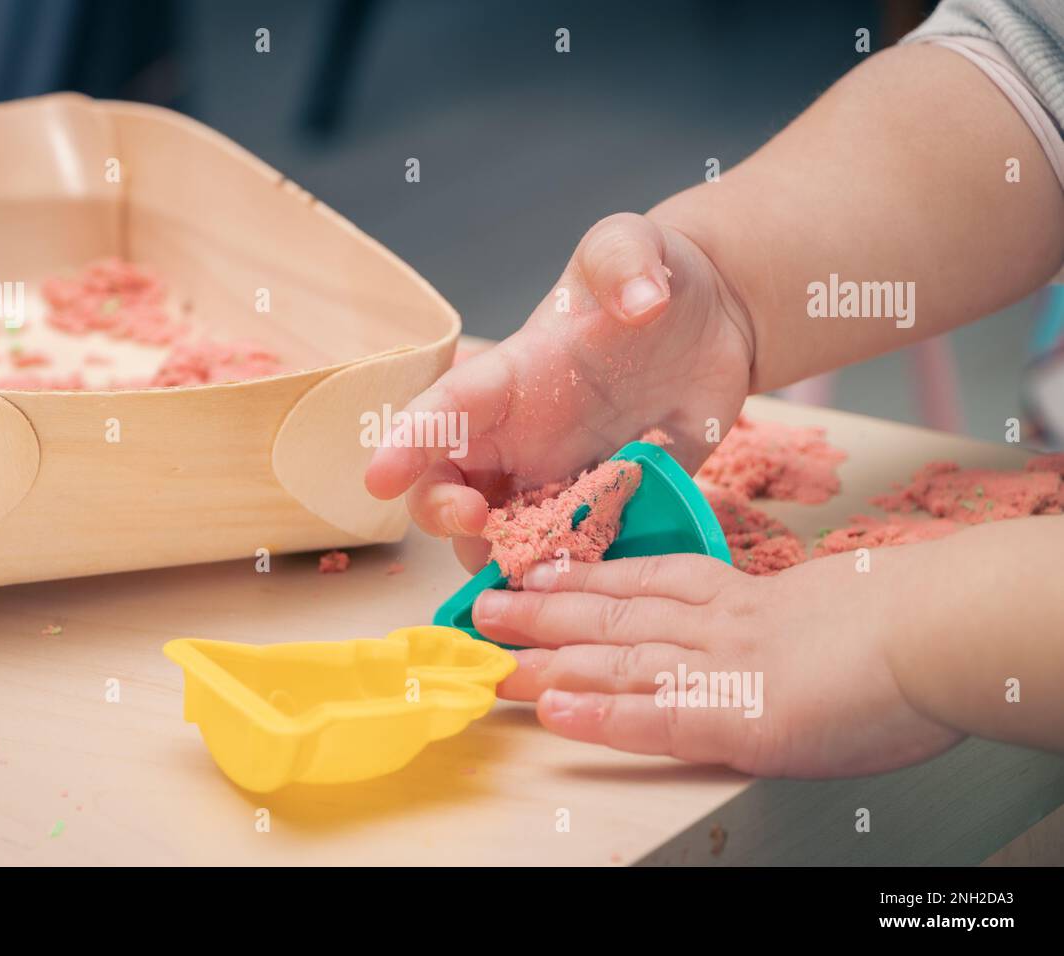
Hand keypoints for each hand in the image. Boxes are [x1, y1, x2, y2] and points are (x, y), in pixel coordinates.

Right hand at [364, 213, 753, 571]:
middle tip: (480, 523)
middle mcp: (522, 438)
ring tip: (539, 568)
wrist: (716, 324)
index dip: (405, 445)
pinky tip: (595, 583)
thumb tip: (641, 299)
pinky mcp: (607, 509)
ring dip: (506, 561)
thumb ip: (625, 260)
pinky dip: (575, 576)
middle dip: (443, 515)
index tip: (377, 479)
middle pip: (447, 490)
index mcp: (510, 378)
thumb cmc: (655, 279)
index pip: (443, 411)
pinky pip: (575, 555)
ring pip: (502, 539)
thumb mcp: (634, 247)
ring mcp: (560, 479)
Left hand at [482, 551, 963, 777]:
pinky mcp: (735, 720)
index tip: (536, 569)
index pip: (644, 582)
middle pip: (611, 616)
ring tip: (491, 658)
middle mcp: (714, 626)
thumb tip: (765, 628)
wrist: (935, 632)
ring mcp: (720, 670)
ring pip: (616, 660)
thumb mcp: (827, 602)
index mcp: (738, 599)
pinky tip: (553, 715)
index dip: (584, 577)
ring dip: (547, 660)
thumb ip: (779, 614)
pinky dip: (600, 717)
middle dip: (542, 613)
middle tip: (481, 608)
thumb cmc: (900, 622)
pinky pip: (654, 719)